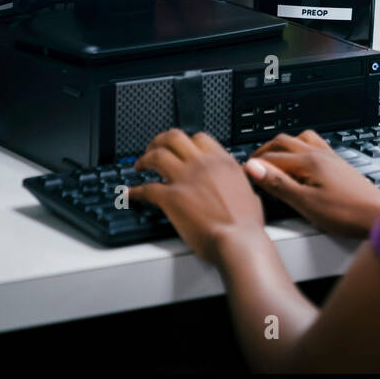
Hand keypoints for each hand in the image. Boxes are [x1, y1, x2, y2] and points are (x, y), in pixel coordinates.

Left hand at [128, 129, 265, 263]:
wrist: (238, 240)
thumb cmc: (246, 224)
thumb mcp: (249, 192)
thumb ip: (238, 182)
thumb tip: (239, 182)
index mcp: (222, 162)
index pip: (199, 138)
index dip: (186, 141)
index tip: (181, 147)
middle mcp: (202, 164)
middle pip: (174, 138)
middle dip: (160, 141)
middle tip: (153, 148)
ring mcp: (184, 179)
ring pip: (156, 156)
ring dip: (145, 159)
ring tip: (139, 165)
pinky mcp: (170, 197)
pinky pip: (146, 188)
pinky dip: (135, 191)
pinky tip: (130, 193)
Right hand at [244, 130, 379, 237]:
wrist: (378, 216)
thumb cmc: (347, 213)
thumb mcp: (305, 203)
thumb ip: (278, 184)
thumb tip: (254, 167)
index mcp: (309, 161)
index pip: (272, 157)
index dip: (255, 165)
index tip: (243, 172)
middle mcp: (320, 154)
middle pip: (285, 141)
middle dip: (265, 150)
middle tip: (253, 163)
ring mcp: (331, 158)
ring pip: (302, 140)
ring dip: (284, 146)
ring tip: (274, 158)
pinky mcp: (339, 165)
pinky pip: (315, 146)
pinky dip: (301, 149)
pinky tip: (303, 162)